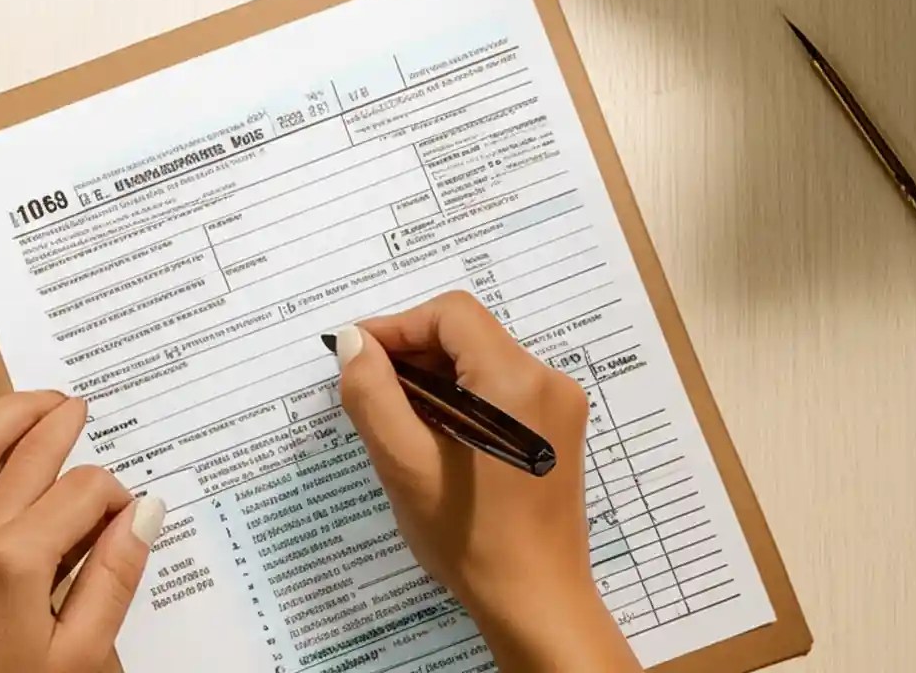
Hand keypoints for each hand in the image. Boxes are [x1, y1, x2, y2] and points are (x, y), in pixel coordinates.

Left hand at [0, 392, 166, 672]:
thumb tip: (144, 513)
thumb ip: (114, 579)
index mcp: (17, 560)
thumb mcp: (81, 658)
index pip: (81, 491)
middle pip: (15, 449)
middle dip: (53, 419)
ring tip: (15, 406)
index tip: (127, 510)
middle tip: (74, 407)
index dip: (114, 491)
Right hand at [334, 292, 638, 670]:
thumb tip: (355, 342)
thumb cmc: (468, 537)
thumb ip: (373, 393)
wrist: (536, 601)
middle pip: (468, 336)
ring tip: (397, 421)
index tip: (357, 356)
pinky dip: (462, 399)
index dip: (397, 326)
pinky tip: (433, 437)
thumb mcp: (404, 464)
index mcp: (515, 381)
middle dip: (413, 354)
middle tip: (369, 392)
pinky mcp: (558, 431)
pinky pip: (502, 390)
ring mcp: (560, 407)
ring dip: (435, 379)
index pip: (450, 314)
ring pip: (483, 362)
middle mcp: (548, 381)